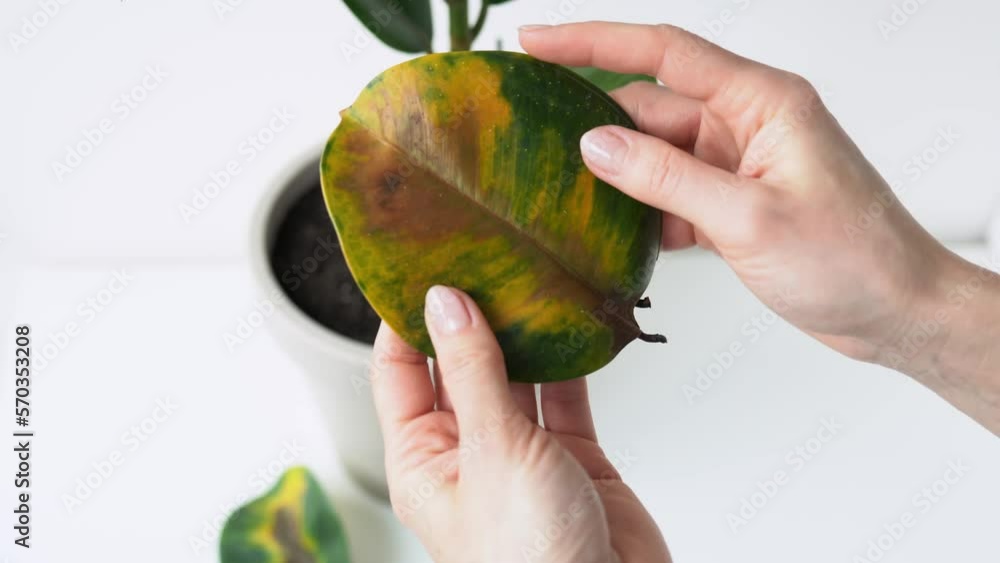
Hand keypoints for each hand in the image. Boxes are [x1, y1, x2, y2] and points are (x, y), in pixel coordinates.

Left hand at [371, 286, 670, 562]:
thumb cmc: (531, 562)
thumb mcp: (493, 453)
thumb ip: (474, 373)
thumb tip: (445, 303)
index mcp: (422, 460)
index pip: (399, 372)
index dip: (405, 318)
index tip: (421, 266)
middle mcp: (467, 453)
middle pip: (458, 367)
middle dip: (470, 316)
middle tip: (483, 258)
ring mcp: (520, 453)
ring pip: (514, 376)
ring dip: (523, 334)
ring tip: (529, 279)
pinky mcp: (571, 457)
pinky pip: (565, 396)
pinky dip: (570, 362)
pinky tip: (572, 327)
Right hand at [520, 22, 999, 433]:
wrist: (895, 311)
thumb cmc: (852, 260)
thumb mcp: (748, 218)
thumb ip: (666, 178)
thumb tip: (594, 145)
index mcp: (762, 102)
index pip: (664, 52)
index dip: (593, 40)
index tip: (536, 40)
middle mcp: (747, 122)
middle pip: (651, 106)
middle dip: (596, 124)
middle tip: (532, 141)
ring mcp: (738, 162)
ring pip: (656, 154)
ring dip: (619, 178)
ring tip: (566, 198)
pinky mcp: (732, 200)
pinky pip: (671, 191)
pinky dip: (643, 211)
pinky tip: (618, 237)